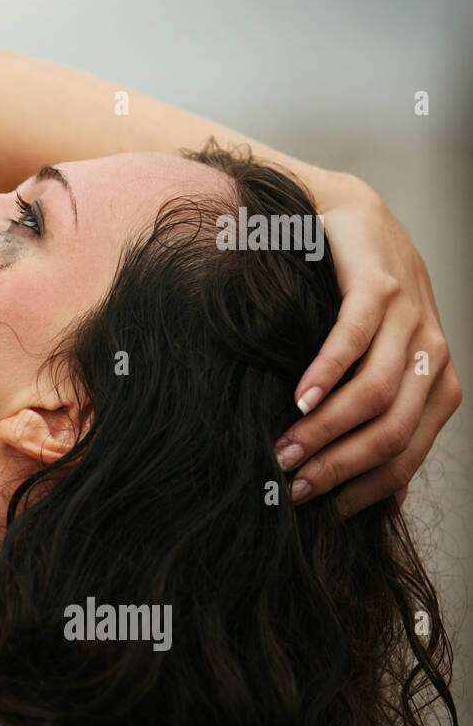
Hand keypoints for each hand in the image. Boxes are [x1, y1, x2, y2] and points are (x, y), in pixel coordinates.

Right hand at [273, 177, 462, 516]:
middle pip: (393, 430)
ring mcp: (412, 316)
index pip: (409, 455)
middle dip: (340, 466)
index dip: (365, 489)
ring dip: (325, 429)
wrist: (350, 215)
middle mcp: (435, 351)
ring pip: (375, 392)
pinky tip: (297, 398)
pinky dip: (326, 373)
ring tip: (284, 450)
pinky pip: (355, 338)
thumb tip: (386, 502)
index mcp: (440, 380)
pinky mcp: (381, 284)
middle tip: (292, 484)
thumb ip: (385, 420)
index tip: (318, 510)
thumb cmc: (353, 299)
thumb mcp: (378, 363)